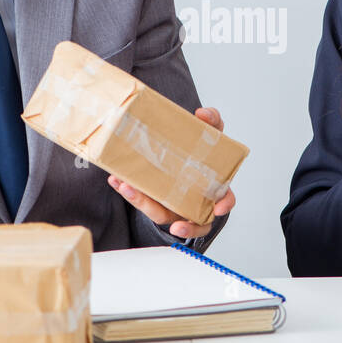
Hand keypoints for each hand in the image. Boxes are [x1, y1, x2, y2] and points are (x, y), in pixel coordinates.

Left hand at [106, 106, 235, 239]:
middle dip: (187, 228)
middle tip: (177, 228)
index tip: (220, 208)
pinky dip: (129, 192)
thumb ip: (211, 121)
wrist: (177, 151)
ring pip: (163, 216)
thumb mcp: (208, 134)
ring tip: (128, 187)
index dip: (225, 205)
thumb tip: (203, 114)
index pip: (225, 200)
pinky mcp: (154, 203)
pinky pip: (142, 203)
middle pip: (195, 222)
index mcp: (214, 188)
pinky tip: (116, 179)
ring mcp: (174, 207)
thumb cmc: (199, 151)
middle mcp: (196, 203)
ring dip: (145, 204)